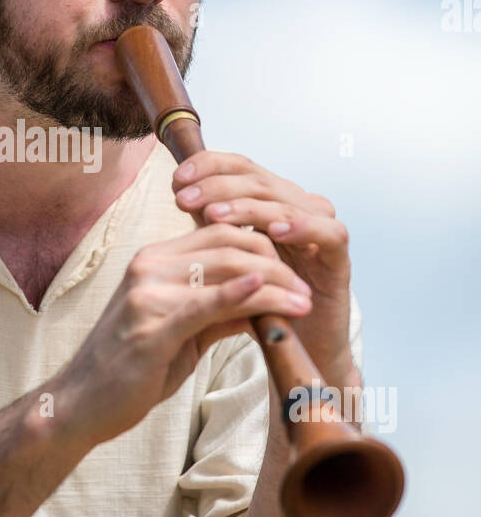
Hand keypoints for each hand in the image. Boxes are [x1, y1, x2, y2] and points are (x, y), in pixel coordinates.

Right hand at [54, 224, 313, 449]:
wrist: (79, 405)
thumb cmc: (131, 370)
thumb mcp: (181, 333)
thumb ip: (219, 312)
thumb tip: (265, 301)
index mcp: (154, 260)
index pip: (221, 234)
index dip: (265, 246)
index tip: (296, 272)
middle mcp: (148, 266)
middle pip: (228, 244)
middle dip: (277, 264)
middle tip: (307, 291)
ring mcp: (147, 294)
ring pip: (225, 271)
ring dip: (274, 285)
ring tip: (304, 304)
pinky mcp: (151, 327)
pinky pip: (205, 303)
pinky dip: (240, 295)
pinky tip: (267, 292)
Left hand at [172, 151, 353, 381]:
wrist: (291, 350)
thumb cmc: (255, 303)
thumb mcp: (227, 260)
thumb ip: (214, 229)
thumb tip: (181, 195)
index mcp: (270, 203)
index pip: (241, 168)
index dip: (209, 167)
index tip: (176, 179)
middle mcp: (298, 209)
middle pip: (259, 180)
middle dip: (218, 186)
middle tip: (184, 199)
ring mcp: (321, 231)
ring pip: (287, 203)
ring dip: (248, 208)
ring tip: (214, 216)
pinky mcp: (339, 260)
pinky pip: (329, 233)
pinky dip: (303, 227)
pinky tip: (273, 231)